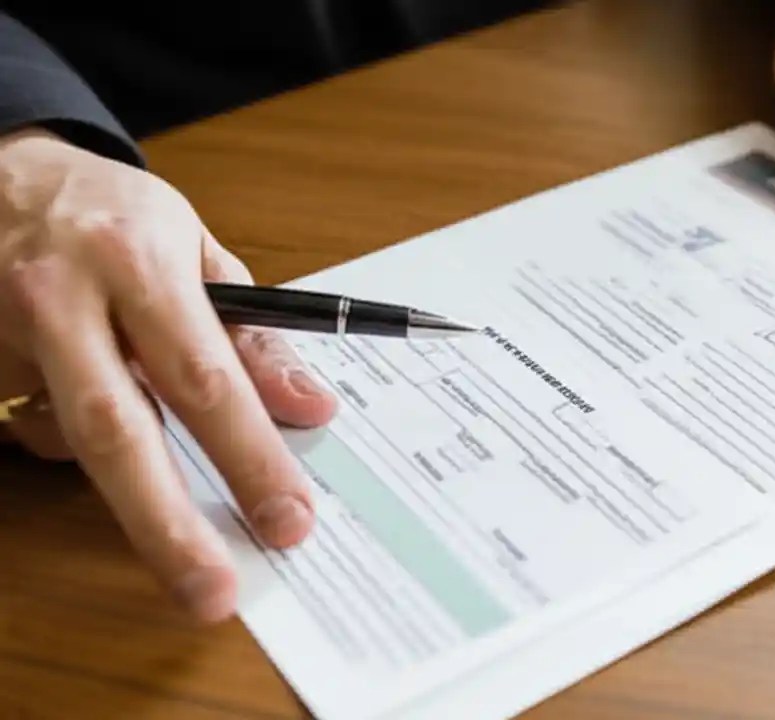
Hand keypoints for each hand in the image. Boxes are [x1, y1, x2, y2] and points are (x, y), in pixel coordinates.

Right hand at [0, 129, 336, 622]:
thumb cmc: (111, 214)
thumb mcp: (193, 247)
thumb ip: (252, 331)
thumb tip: (310, 408)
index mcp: (136, 261)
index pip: (206, 379)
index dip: (249, 457)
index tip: (287, 517)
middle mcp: (60, 299)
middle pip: (118, 436)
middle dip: (168, 526)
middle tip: (212, 590)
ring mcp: (1, 335)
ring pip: (68, 440)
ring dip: (119, 453)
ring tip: (125, 381)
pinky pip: (31, 428)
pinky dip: (69, 429)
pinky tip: (79, 377)